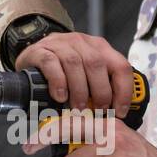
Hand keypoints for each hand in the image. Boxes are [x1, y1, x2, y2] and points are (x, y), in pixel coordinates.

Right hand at [14, 31, 135, 117]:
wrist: (33, 56)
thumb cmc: (63, 70)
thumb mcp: (86, 74)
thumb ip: (100, 87)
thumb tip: (116, 114)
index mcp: (99, 47)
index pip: (120, 66)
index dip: (123, 91)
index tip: (119, 111)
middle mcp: (81, 42)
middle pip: (97, 64)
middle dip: (100, 92)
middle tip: (98, 111)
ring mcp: (59, 44)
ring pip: (74, 63)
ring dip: (79, 89)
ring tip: (78, 108)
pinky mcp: (39, 50)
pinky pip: (51, 63)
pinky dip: (58, 82)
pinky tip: (60, 96)